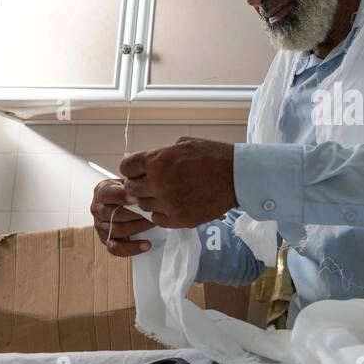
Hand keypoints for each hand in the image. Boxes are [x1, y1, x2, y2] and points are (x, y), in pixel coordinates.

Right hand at [90, 178, 154, 256]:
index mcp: (101, 192)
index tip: (137, 198)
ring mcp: (101, 226)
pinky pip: (116, 248)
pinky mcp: (107, 241)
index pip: (107, 194)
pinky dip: (132, 248)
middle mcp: (97, 209)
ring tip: (154, 223)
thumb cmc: (129, 191)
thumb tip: (143, 190)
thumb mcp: (129, 182)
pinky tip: (147, 245)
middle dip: (136, 213)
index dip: (122, 197)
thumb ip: (132, 184)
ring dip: (139, 227)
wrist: (125, 202)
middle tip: (153, 211)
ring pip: (118, 230)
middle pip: (114, 214)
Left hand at [120, 137, 238, 228]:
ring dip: (150, 199)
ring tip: (167, 192)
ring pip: (143, 205)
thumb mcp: (183, 144)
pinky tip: (173, 203)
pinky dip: (161, 212)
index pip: (125, 167)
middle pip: (131, 189)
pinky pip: (157, 219)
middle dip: (138, 184)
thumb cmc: (212, 156)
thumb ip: (159, 154)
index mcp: (157, 161)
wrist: (237, 177)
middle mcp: (158, 184)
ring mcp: (168, 204)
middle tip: (151, 182)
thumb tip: (143, 162)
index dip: (131, 168)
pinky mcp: (179, 219)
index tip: (137, 170)